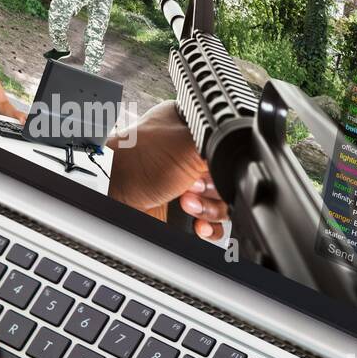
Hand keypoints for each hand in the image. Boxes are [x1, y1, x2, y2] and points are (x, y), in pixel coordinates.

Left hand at [107, 100, 229, 239]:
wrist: (111, 192)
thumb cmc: (137, 159)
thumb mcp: (186, 141)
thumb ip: (219, 141)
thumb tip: (244, 149)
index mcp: (194, 129)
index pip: (230, 145)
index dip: (226, 160)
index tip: (210, 167)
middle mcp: (193, 157)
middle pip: (230, 177)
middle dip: (215, 188)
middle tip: (192, 186)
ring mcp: (189, 185)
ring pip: (225, 203)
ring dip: (211, 208)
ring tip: (186, 204)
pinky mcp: (184, 212)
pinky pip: (214, 225)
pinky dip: (210, 227)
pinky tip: (196, 223)